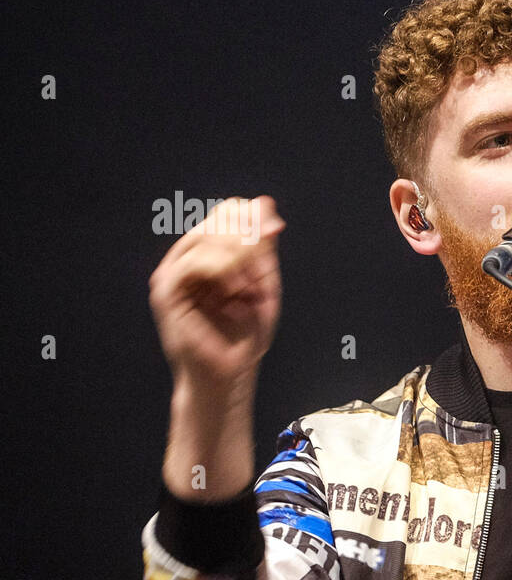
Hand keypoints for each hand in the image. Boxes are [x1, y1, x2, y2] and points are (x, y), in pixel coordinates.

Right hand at [149, 195, 284, 389]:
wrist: (230, 375)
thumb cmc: (245, 336)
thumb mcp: (263, 286)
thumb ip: (262, 248)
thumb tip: (264, 204)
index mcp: (209, 256)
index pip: (225, 214)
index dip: (250, 215)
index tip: (276, 227)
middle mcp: (187, 261)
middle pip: (214, 222)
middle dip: (245, 236)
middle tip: (263, 259)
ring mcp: (173, 275)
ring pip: (203, 239)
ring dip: (236, 256)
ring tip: (249, 285)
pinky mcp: (166, 293)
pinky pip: (192, 264)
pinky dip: (219, 268)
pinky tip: (235, 287)